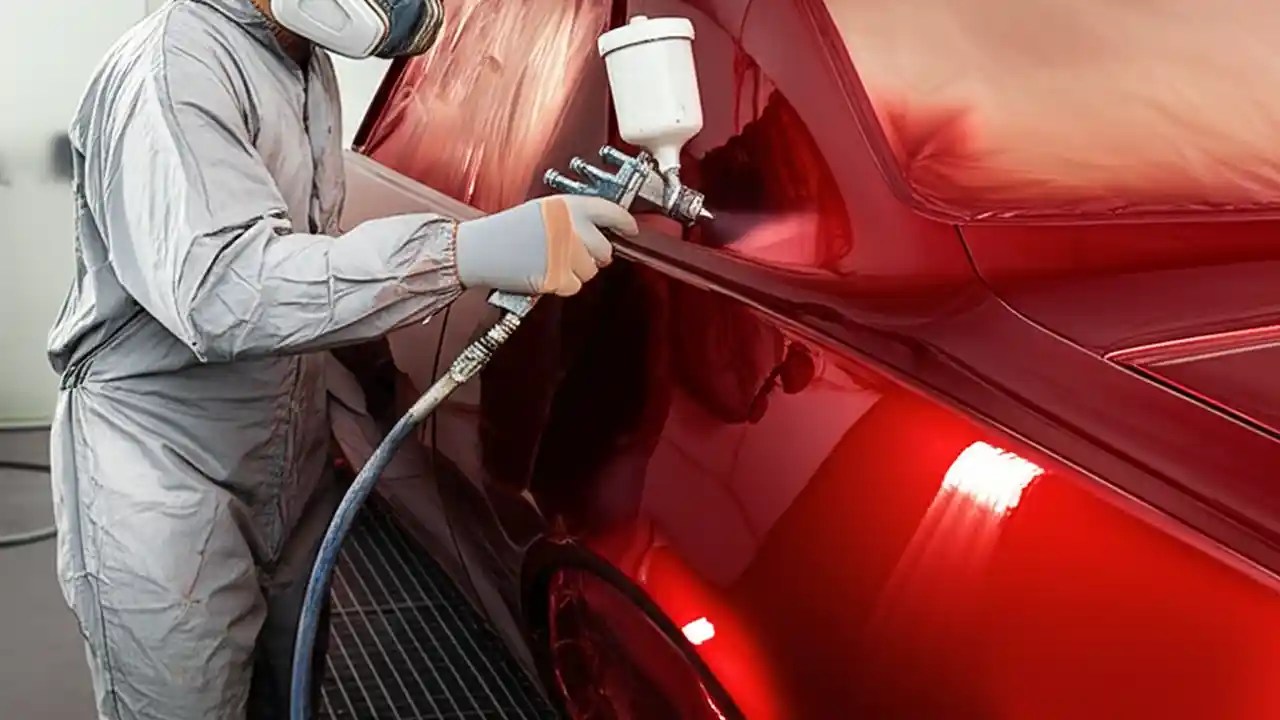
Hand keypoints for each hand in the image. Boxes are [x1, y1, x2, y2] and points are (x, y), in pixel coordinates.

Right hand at [454, 195, 638, 295]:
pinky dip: (563, 285)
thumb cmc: (507, 230)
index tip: (631, 229)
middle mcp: (570, 227)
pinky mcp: (555, 276)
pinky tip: (544, 273)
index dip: (625, 223)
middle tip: (573, 255)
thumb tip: (605, 231)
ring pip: (591, 271)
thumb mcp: (543, 211)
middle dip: (594, 256)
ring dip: (577, 271)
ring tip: (551, 262)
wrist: (478, 249)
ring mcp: (564, 253)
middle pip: (604, 249)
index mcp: (567, 205)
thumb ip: (574, 217)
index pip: (609, 212)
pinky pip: (574, 286)